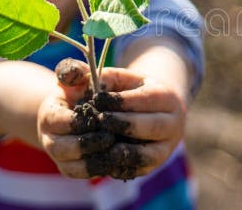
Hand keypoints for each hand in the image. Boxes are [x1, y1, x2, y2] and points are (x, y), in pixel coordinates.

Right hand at [37, 59, 113, 177]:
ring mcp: (59, 157)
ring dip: (96, 159)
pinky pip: (84, 175)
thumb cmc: (83, 90)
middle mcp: (49, 138)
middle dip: (89, 143)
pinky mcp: (72, 169)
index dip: (80, 120)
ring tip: (118, 149)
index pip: (59, 121)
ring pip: (73, 167)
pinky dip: (101, 169)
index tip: (102, 115)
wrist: (81, 110)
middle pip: (62, 149)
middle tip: (112, 135)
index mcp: (49, 114)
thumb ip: (75, 72)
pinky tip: (119, 159)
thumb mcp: (79, 78)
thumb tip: (74, 73)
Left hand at [37, 59, 186, 179]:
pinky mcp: (158, 162)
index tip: (96, 100)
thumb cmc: (128, 91)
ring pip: (147, 153)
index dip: (120, 101)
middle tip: (98, 121)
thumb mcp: (116, 78)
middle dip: (122, 124)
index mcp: (166, 96)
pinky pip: (140, 169)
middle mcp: (174, 122)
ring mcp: (168, 145)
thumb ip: (94, 74)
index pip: (145, 98)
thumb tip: (67, 75)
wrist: (154, 109)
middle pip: (150, 126)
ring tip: (99, 144)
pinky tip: (103, 159)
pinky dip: (122, 166)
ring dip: (122, 151)